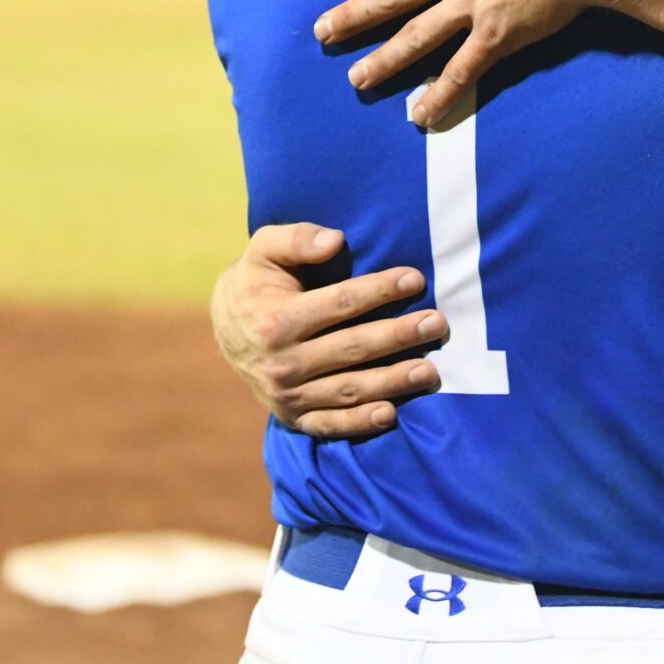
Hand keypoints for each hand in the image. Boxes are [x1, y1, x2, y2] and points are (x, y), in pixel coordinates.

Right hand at [209, 222, 444, 436]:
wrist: (226, 329)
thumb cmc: (257, 280)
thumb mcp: (264, 249)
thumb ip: (297, 239)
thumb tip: (335, 240)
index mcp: (277, 320)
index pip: (340, 303)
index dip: (379, 290)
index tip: (415, 278)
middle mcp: (282, 363)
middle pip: (352, 348)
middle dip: (399, 335)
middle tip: (437, 324)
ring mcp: (287, 394)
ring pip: (349, 389)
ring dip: (393, 381)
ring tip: (430, 370)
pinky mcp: (293, 417)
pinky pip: (331, 424)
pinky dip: (360, 423)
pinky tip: (392, 413)